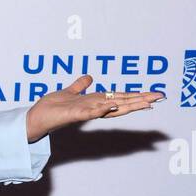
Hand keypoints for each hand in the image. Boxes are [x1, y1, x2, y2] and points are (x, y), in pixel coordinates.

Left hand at [25, 74, 163, 142]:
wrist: (36, 118)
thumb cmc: (51, 108)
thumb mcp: (69, 92)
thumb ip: (80, 86)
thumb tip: (89, 77)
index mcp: (94, 102)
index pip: (119, 97)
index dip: (135, 96)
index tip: (153, 95)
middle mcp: (93, 108)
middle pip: (121, 103)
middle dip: (140, 100)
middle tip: (159, 97)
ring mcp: (84, 112)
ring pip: (110, 108)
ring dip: (127, 104)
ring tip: (145, 102)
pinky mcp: (73, 115)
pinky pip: (89, 113)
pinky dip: (100, 109)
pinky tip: (110, 105)